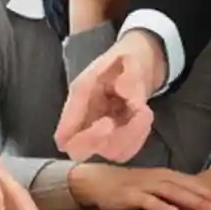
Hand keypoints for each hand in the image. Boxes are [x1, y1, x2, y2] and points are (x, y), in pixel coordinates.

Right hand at [54, 30, 165, 162]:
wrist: (141, 60)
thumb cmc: (127, 57)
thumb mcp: (129, 58)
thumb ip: (128, 76)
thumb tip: (126, 92)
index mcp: (80, 98)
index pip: (66, 135)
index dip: (84, 140)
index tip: (108, 123)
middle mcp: (86, 118)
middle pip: (81, 152)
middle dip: (108, 142)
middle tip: (132, 118)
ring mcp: (102, 130)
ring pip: (110, 152)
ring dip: (132, 136)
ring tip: (144, 111)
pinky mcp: (118, 136)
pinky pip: (126, 149)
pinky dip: (139, 136)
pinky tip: (144, 116)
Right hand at [68, 164, 210, 209]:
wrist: (96, 181)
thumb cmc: (128, 187)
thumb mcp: (152, 187)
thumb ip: (171, 194)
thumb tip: (195, 204)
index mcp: (164, 176)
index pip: (192, 182)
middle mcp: (157, 177)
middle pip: (186, 186)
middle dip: (207, 195)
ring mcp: (143, 185)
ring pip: (172, 192)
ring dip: (192, 200)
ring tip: (209, 209)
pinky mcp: (130, 194)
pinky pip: (148, 200)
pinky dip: (161, 206)